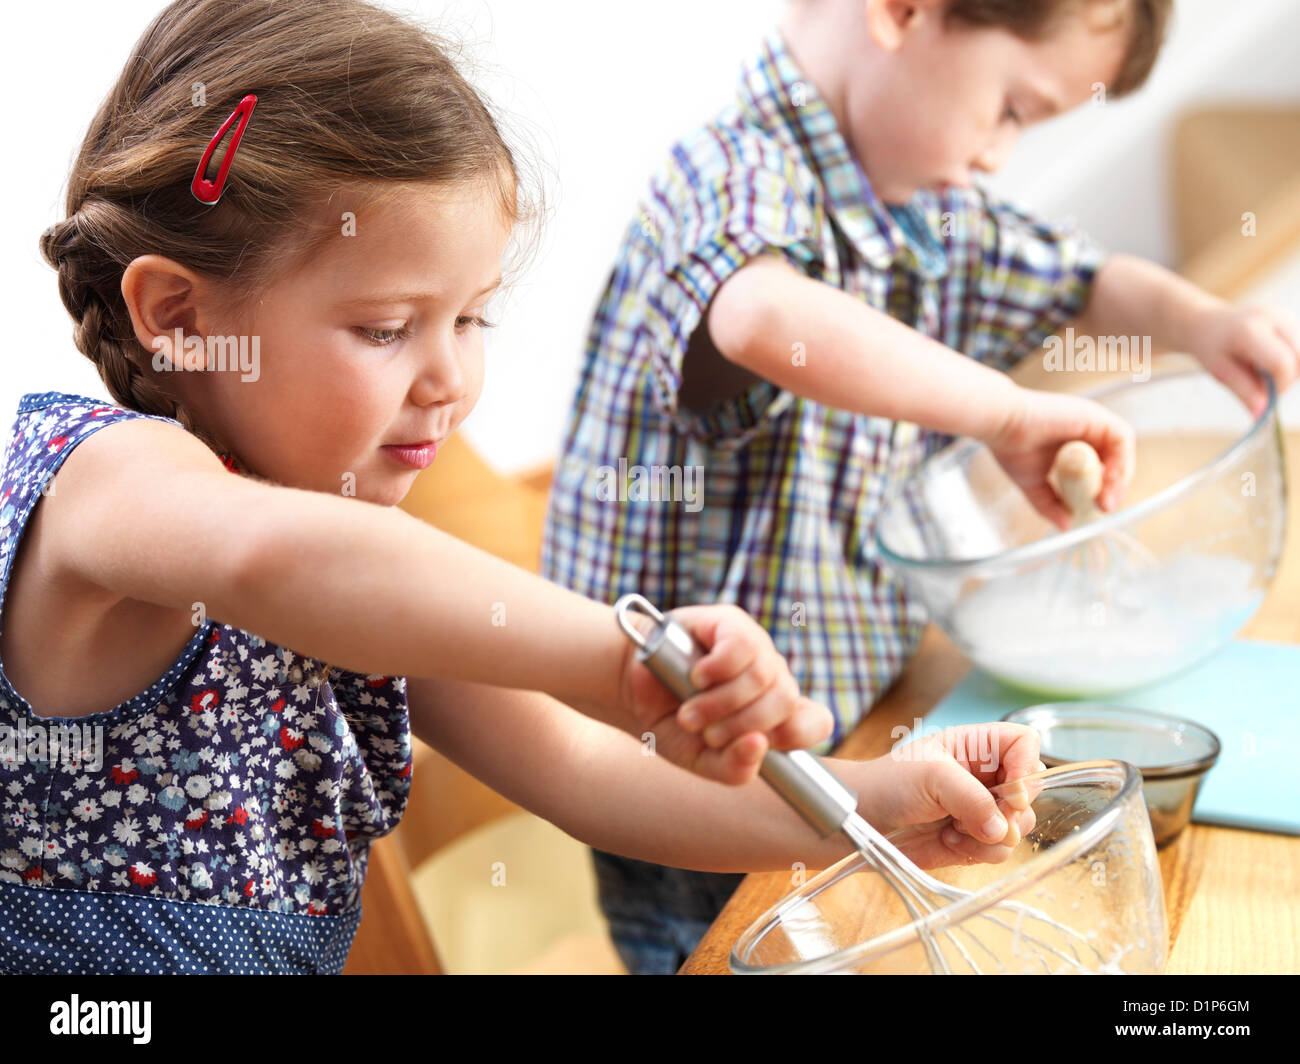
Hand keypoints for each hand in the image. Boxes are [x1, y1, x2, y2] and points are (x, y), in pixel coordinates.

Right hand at [618, 604, 832, 784]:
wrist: (629, 688)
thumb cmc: (669, 723)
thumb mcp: (701, 760)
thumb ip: (734, 768)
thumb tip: (759, 745)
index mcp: (772, 711)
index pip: (815, 719)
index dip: (797, 733)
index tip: (759, 743)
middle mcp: (770, 677)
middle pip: (787, 701)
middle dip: (742, 725)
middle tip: (706, 733)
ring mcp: (753, 646)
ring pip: (764, 676)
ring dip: (721, 704)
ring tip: (690, 712)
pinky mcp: (730, 622)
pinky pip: (742, 646)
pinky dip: (717, 669)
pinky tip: (697, 676)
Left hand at [850, 723, 1044, 870]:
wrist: (860, 820)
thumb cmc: (887, 783)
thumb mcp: (929, 776)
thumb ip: (971, 797)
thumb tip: (1004, 829)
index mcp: (977, 746)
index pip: (1025, 743)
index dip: (1027, 767)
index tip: (1013, 794)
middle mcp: (985, 776)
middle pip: (1030, 791)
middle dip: (1009, 811)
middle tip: (979, 817)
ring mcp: (982, 810)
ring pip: (1019, 827)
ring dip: (989, 834)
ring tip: (951, 826)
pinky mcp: (974, 840)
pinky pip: (1000, 851)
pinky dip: (977, 851)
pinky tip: (947, 840)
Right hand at [983, 386, 1135, 528]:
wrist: (1001, 426)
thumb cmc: (1010, 447)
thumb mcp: (1033, 484)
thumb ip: (1050, 504)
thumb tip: (1066, 525)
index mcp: (1074, 448)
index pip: (1101, 472)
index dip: (1103, 492)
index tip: (1095, 509)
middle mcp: (1087, 434)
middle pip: (1115, 463)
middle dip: (1113, 489)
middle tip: (1103, 507)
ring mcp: (1093, 423)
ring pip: (1121, 453)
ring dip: (1118, 478)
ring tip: (1104, 498)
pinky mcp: (1096, 416)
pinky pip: (1121, 439)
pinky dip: (1120, 460)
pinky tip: (1107, 478)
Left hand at [1191, 304, 1299, 416]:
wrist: (1210, 324)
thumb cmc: (1212, 348)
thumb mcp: (1221, 372)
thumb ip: (1244, 392)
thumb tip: (1262, 415)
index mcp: (1249, 330)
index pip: (1282, 363)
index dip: (1279, 385)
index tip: (1265, 395)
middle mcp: (1273, 317)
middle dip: (1288, 379)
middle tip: (1265, 385)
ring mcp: (1286, 316)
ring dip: (1293, 371)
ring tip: (1265, 371)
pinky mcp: (1293, 319)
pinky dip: (1293, 362)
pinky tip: (1271, 360)